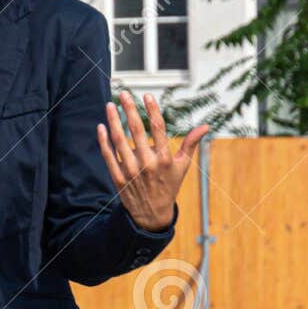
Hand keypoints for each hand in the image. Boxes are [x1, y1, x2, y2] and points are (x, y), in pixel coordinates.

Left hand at [97, 91, 207, 231]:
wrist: (151, 215)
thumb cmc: (169, 185)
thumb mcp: (183, 166)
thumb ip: (191, 144)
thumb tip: (206, 126)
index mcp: (165, 159)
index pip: (158, 129)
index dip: (152, 110)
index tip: (147, 95)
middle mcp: (148, 164)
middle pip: (136, 131)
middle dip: (130, 109)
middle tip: (124, 93)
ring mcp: (131, 171)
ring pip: (119, 141)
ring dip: (113, 121)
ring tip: (110, 105)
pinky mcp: (117, 178)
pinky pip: (108, 155)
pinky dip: (103, 140)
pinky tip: (101, 126)